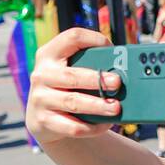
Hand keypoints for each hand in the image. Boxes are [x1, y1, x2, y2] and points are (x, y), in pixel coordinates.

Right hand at [25, 28, 122, 146]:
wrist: (45, 119)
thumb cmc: (68, 88)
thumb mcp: (72, 71)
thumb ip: (91, 65)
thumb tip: (125, 69)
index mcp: (49, 54)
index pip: (71, 38)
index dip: (93, 39)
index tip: (112, 47)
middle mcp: (41, 75)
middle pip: (72, 75)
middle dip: (97, 80)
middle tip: (117, 83)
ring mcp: (39, 99)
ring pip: (73, 102)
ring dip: (97, 106)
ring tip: (116, 107)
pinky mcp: (43, 122)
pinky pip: (72, 126)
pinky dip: (92, 127)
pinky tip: (106, 124)